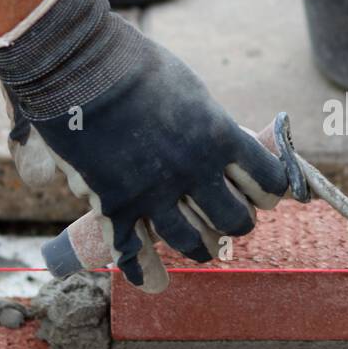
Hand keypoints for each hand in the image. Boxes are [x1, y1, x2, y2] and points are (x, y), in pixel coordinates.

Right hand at [0, 0, 286, 290]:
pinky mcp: (115, 206)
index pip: (268, 181)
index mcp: (220, 136)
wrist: (77, 66)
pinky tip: (153, 282)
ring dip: (201, 249)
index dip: (270, 192)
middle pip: (235, 220)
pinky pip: (135, 252)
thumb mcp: (190, 90)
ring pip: (193, 243)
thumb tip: (226, 147)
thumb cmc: (135, 65)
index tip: (266, 194)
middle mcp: (194, 171)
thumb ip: (209, 125)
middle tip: (231, 218)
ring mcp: (154, 193)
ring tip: (202, 248)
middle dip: (238, 223)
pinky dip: (145, 272)